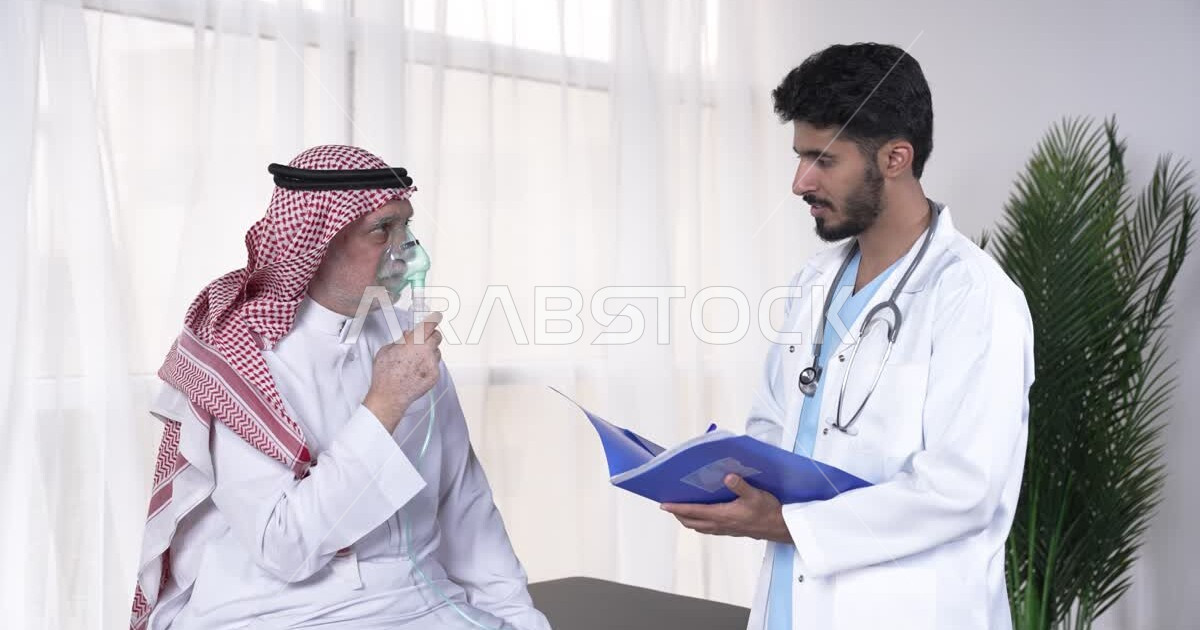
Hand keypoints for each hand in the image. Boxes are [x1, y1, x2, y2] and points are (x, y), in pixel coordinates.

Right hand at [364, 312, 443, 431]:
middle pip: (437, 337)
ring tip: (416, 358)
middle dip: (431, 336)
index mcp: (414, 342)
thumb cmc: (385, 375)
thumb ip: (400, 340)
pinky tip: (417, 370)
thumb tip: (408, 334)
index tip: (435, 317)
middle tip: (423, 339)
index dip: (433, 320)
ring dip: (430, 351)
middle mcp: (426, 352)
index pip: (430, 325)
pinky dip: (429, 364)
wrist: (389, 396)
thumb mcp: (386, 350)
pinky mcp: (435, 376)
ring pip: (437, 352)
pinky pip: (435, 365)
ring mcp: (432, 365)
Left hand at [660, 474, 792, 542]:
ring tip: (681, 509)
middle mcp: (720, 524)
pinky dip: (699, 522)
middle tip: (669, 504)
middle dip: (678, 514)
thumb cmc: (768, 512)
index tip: (663, 504)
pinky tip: (702, 515)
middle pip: (691, 521)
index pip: (693, 512)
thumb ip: (741, 486)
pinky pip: (708, 528)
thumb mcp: (756, 495)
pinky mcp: (730, 530)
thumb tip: (728, 476)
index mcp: (722, 515)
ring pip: (698, 526)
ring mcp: (724, 529)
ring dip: (687, 519)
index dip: (677, 508)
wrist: (780, 528)